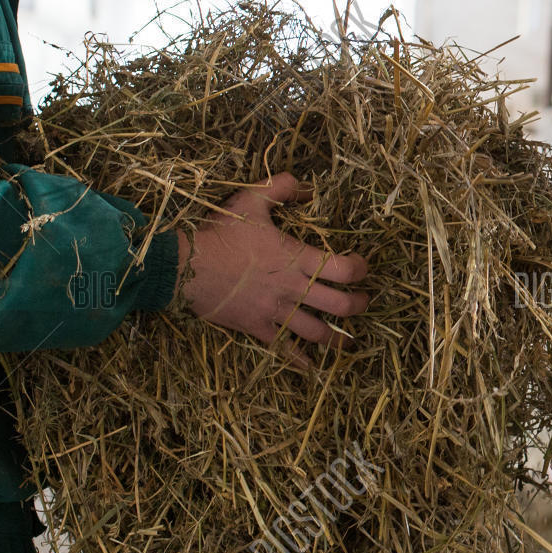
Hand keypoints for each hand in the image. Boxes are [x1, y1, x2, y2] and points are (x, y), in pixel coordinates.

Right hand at [180, 173, 367, 363]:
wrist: (188, 267)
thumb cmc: (220, 234)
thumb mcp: (250, 201)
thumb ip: (279, 189)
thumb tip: (304, 185)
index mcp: (297, 258)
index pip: (344, 269)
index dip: (360, 269)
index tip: (363, 267)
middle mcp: (294, 288)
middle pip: (340, 305)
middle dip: (358, 305)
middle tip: (363, 302)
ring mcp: (277, 311)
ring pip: (318, 332)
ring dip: (337, 339)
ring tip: (348, 341)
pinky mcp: (258, 328)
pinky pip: (285, 349)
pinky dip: (300, 360)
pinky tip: (311, 367)